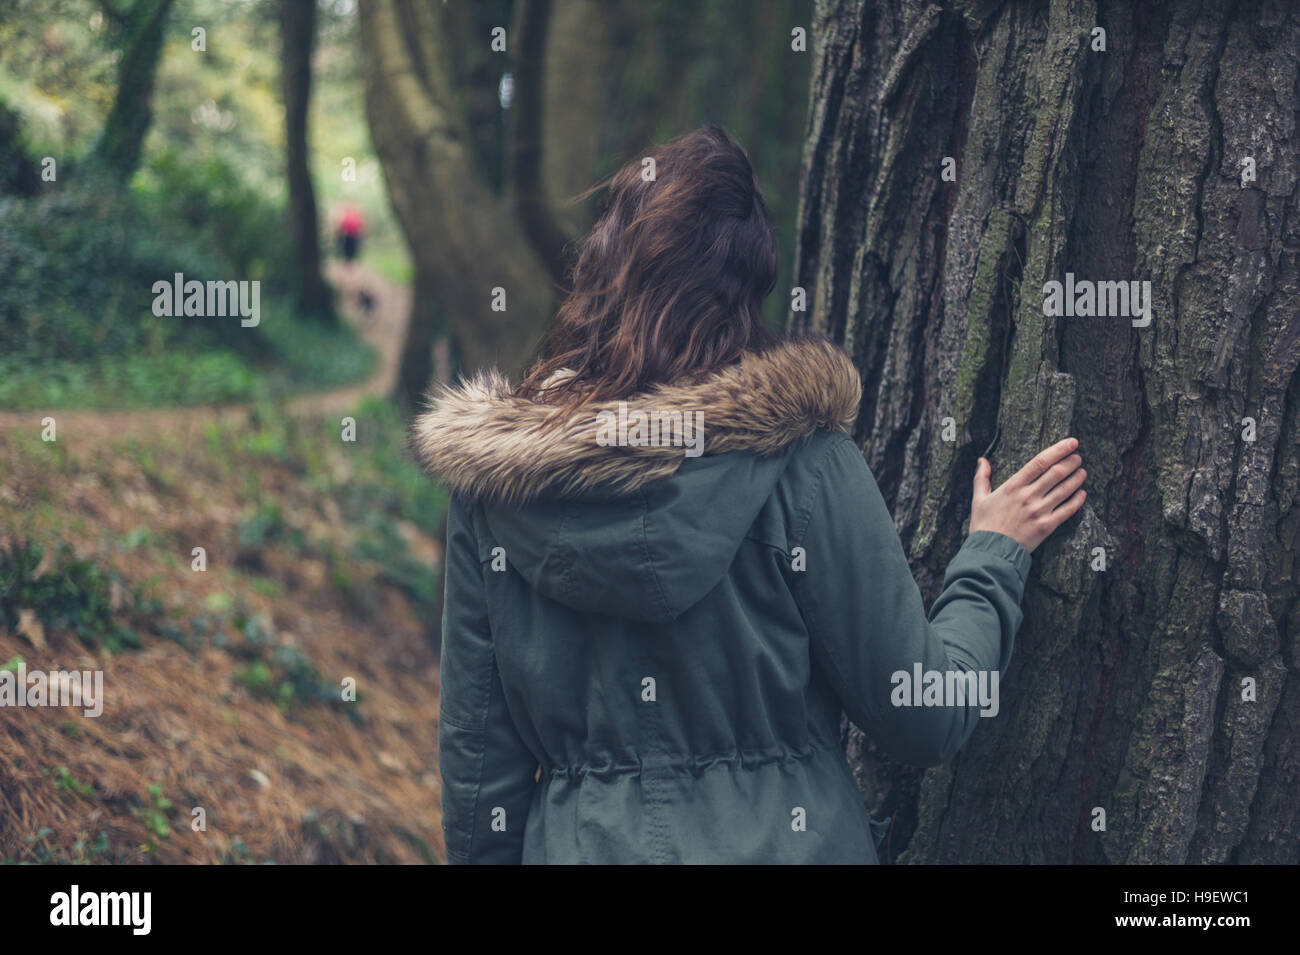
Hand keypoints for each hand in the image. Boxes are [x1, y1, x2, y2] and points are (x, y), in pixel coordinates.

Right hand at [969, 437, 1086, 553]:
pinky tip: (1082, 493)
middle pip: (1056, 473)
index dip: (1058, 450)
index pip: (1040, 462)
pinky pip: (1067, 510)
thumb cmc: (983, 525)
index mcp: (1012, 486)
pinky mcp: (1046, 526)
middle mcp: (1028, 496)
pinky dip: (1077, 500)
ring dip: (1076, 479)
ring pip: (1064, 490)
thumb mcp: (978, 499)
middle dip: (1070, 462)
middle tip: (1078, 457)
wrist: (990, 552)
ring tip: (1082, 472)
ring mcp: (1039, 511)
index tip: (1071, 442)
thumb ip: (981, 478)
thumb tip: (982, 460)